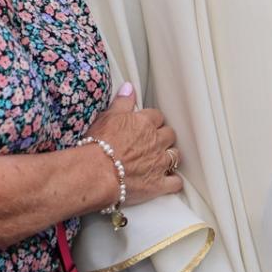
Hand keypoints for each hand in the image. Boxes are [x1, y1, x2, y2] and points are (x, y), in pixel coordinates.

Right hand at [84, 83, 181, 208]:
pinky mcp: (157, 183)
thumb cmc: (97, 144)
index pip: (158, 117)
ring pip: (175, 156)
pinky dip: (174, 182)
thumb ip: (121, 102)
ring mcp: (159, 163)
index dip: (153, 122)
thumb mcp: (106, 117)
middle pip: (169, 135)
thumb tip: (129, 87)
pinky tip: (170, 181)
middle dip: (163, 138)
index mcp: (145, 123)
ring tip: (161, 159)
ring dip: (170, 157)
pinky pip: (175, 182)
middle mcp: (156, 141)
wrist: (96, 172)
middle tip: (153, 142)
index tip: (147, 126)